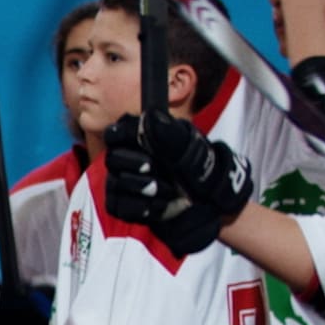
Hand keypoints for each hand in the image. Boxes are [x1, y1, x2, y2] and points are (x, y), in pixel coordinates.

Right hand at [102, 114, 246, 255]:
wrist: (213, 205)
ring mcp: (126, 183)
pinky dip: (140, 209)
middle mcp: (130, 159)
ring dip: (143, 190)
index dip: (121, 137)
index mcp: (143, 138)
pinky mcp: (126, 206)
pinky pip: (117, 207)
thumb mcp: (190, 149)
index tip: (139, 145)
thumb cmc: (203, 171)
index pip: (115, 133)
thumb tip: (149, 115)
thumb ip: (168, 133)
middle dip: (135, 167)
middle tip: (154, 169)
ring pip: (114, 184)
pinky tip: (159, 206)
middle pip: (112, 159)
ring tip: (169, 193)